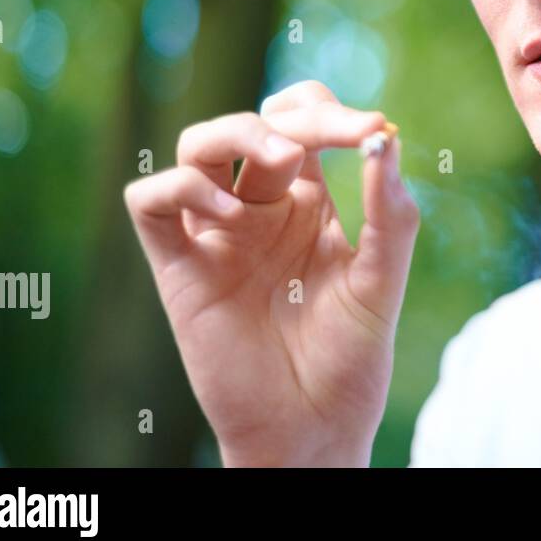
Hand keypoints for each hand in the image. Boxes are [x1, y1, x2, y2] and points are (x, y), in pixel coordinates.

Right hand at [123, 81, 420, 466]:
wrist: (313, 429)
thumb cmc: (350, 358)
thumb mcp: (383, 281)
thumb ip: (390, 214)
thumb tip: (388, 141)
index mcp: (308, 201)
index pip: (306, 121)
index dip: (332, 111)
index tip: (374, 129)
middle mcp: (259, 208)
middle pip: (256, 123)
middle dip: (296, 117)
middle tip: (333, 135)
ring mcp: (217, 235)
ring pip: (197, 145)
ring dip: (235, 132)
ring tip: (279, 157)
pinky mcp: (179, 268)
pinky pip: (150, 201)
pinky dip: (181, 187)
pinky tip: (229, 210)